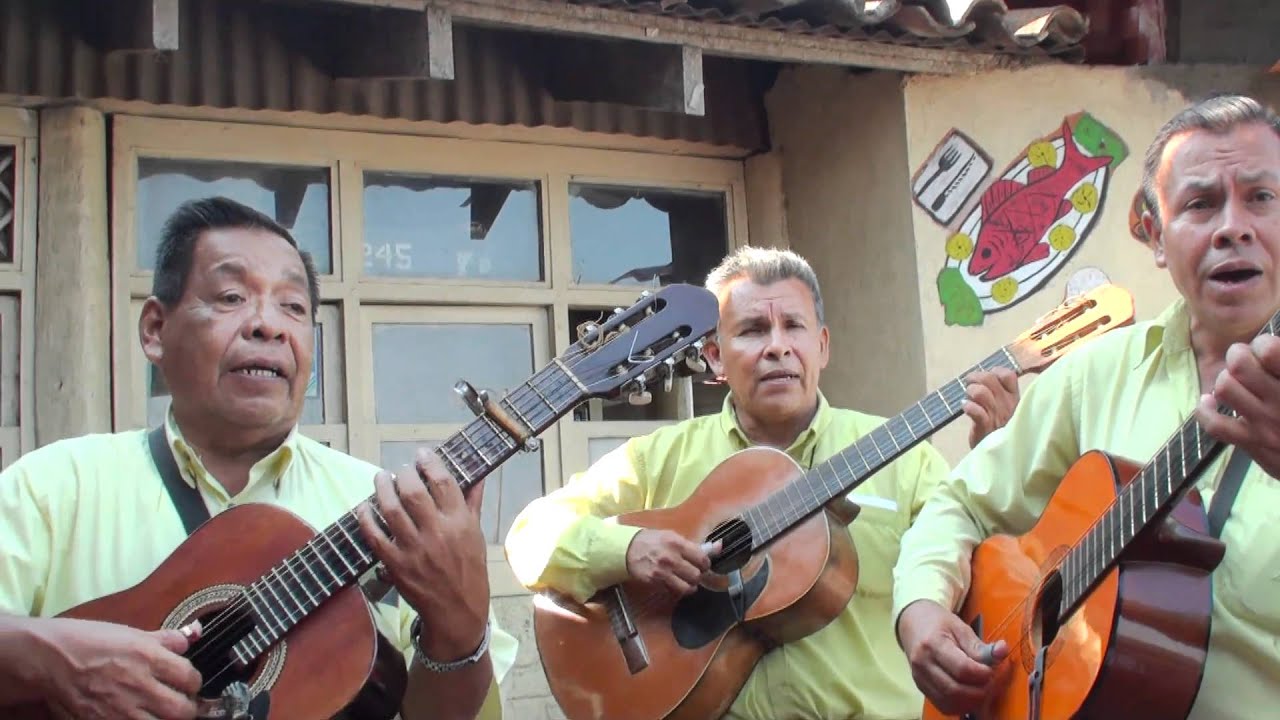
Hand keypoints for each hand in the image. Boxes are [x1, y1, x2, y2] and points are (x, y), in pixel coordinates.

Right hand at [35, 618, 201, 719]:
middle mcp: (139, 687)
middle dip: (186, 707)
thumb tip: (191, 637)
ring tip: (161, 713)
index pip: (191, 678)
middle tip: (180, 703)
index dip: (193, 682)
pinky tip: (138, 717)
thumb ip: (165, 638)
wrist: (49, 660)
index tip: (187, 683)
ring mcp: (120, 711)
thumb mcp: (131, 633)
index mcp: (149, 658)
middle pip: (183, 710)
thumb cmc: (88, 641)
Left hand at [357, 449, 488, 662]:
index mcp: (460, 522)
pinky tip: (364, 507)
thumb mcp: (476, 533)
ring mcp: (414, 548)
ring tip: (381, 478)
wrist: (457, 610)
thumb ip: (473, 502)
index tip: (421, 454)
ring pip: (391, 509)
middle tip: (400, 470)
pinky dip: (366, 518)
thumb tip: (478, 474)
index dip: (430, 463)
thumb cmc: (469, 569)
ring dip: (382, 488)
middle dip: (404, 474)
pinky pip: (375, 536)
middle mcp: (437, 532)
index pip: (443, 482)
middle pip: (414, 492)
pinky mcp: (396, 564)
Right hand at [624, 529, 718, 595]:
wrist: (628, 549)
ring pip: (688, 587)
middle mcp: (672, 558)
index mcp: (677, 543)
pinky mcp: (656, 582)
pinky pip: (674, 591)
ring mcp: (663, 572)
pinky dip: (678, 589)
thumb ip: (694, 545)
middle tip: (694, 572)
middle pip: (697, 575)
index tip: (702, 564)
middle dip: (698, 575)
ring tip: (687, 581)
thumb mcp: (673, 536)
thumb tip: (719, 547)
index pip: (702, 559)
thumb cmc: (652, 540)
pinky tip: (675, 583)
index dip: (705, 564)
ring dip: (690, 586)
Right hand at [897, 600, 1006, 714]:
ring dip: (971, 702)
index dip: (982, 674)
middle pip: (954, 690)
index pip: (962, 669)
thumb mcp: (960, 627)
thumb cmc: (939, 624)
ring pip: (948, 702)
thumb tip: (1003, 651)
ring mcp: (919, 678)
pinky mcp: (921, 688)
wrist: (913, 624)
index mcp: (932, 644)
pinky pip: (943, 706)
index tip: (992, 670)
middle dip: (979, 692)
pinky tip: (969, 696)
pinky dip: (960, 706)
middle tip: (990, 683)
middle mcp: (922, 664)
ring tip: (981, 690)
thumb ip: (979, 645)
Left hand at [963, 368, 1019, 448]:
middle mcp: (1007, 405)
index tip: (987, 378)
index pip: (1008, 375)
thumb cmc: (1002, 431)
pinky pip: (976, 411)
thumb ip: (999, 396)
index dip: (994, 371)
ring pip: (981, 392)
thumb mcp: (1006, 411)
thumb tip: (983, 378)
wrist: (1002, 457)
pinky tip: (965, 407)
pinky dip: (967, 406)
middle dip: (975, 377)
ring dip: (970, 391)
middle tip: (968, 383)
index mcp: (1014, 399)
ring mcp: (997, 416)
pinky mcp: (985, 428)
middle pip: (989, 379)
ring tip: (967, 397)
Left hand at [1197, 335, 1279, 477]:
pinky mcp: (1253, 442)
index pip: (1268, 351)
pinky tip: (1209, 402)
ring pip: (1224, 387)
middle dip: (1238, 356)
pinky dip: (1205, 410)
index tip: (1266, 350)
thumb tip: (1268, 352)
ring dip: (1225, 380)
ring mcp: (1265, 423)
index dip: (1263, 343)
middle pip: (1239, 364)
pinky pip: (1215, 424)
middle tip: (1247, 362)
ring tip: (1236, 382)